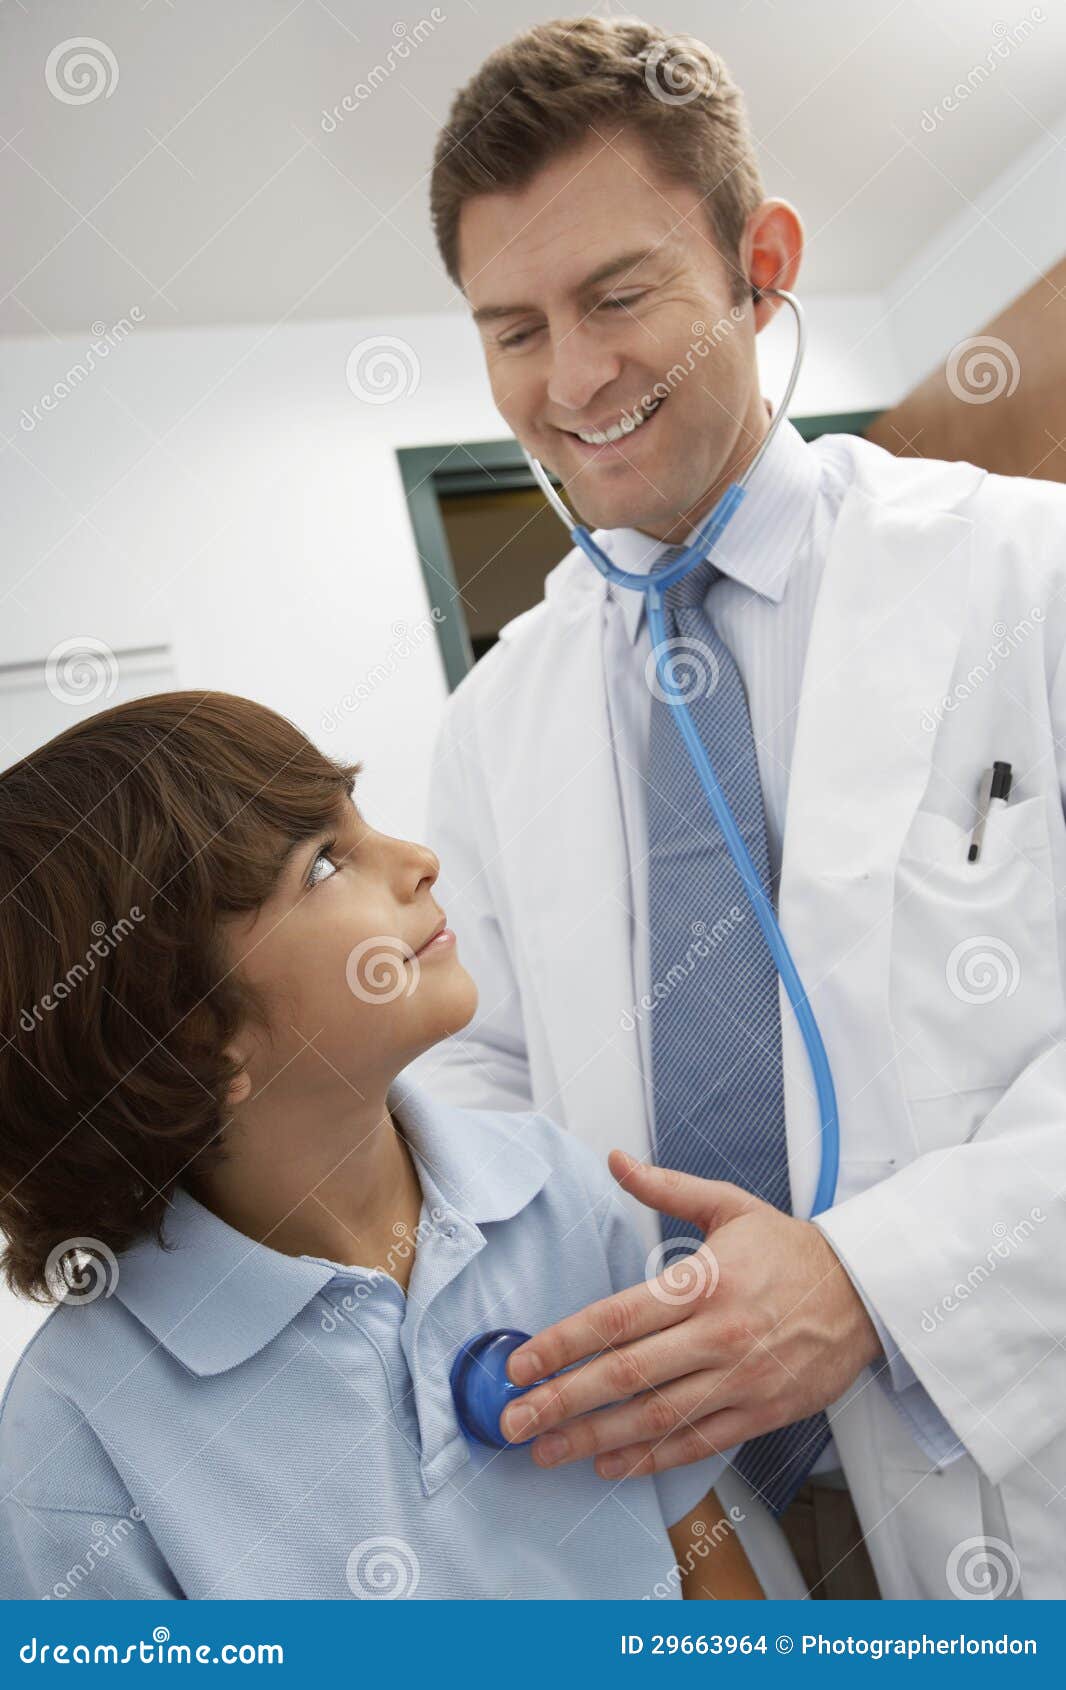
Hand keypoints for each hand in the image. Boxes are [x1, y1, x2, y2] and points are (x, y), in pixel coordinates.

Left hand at [499, 1152, 881, 1477]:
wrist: (865, 1292)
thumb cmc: (788, 1249)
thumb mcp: (728, 1206)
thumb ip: (665, 1187)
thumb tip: (614, 1159)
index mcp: (702, 1282)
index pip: (617, 1318)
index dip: (563, 1342)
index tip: (520, 1362)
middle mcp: (716, 1335)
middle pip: (626, 1374)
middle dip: (563, 1400)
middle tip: (513, 1420)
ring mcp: (739, 1379)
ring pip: (656, 1417)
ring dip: (594, 1437)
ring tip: (546, 1450)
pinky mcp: (760, 1412)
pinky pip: (697, 1442)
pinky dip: (651, 1458)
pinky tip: (609, 1463)